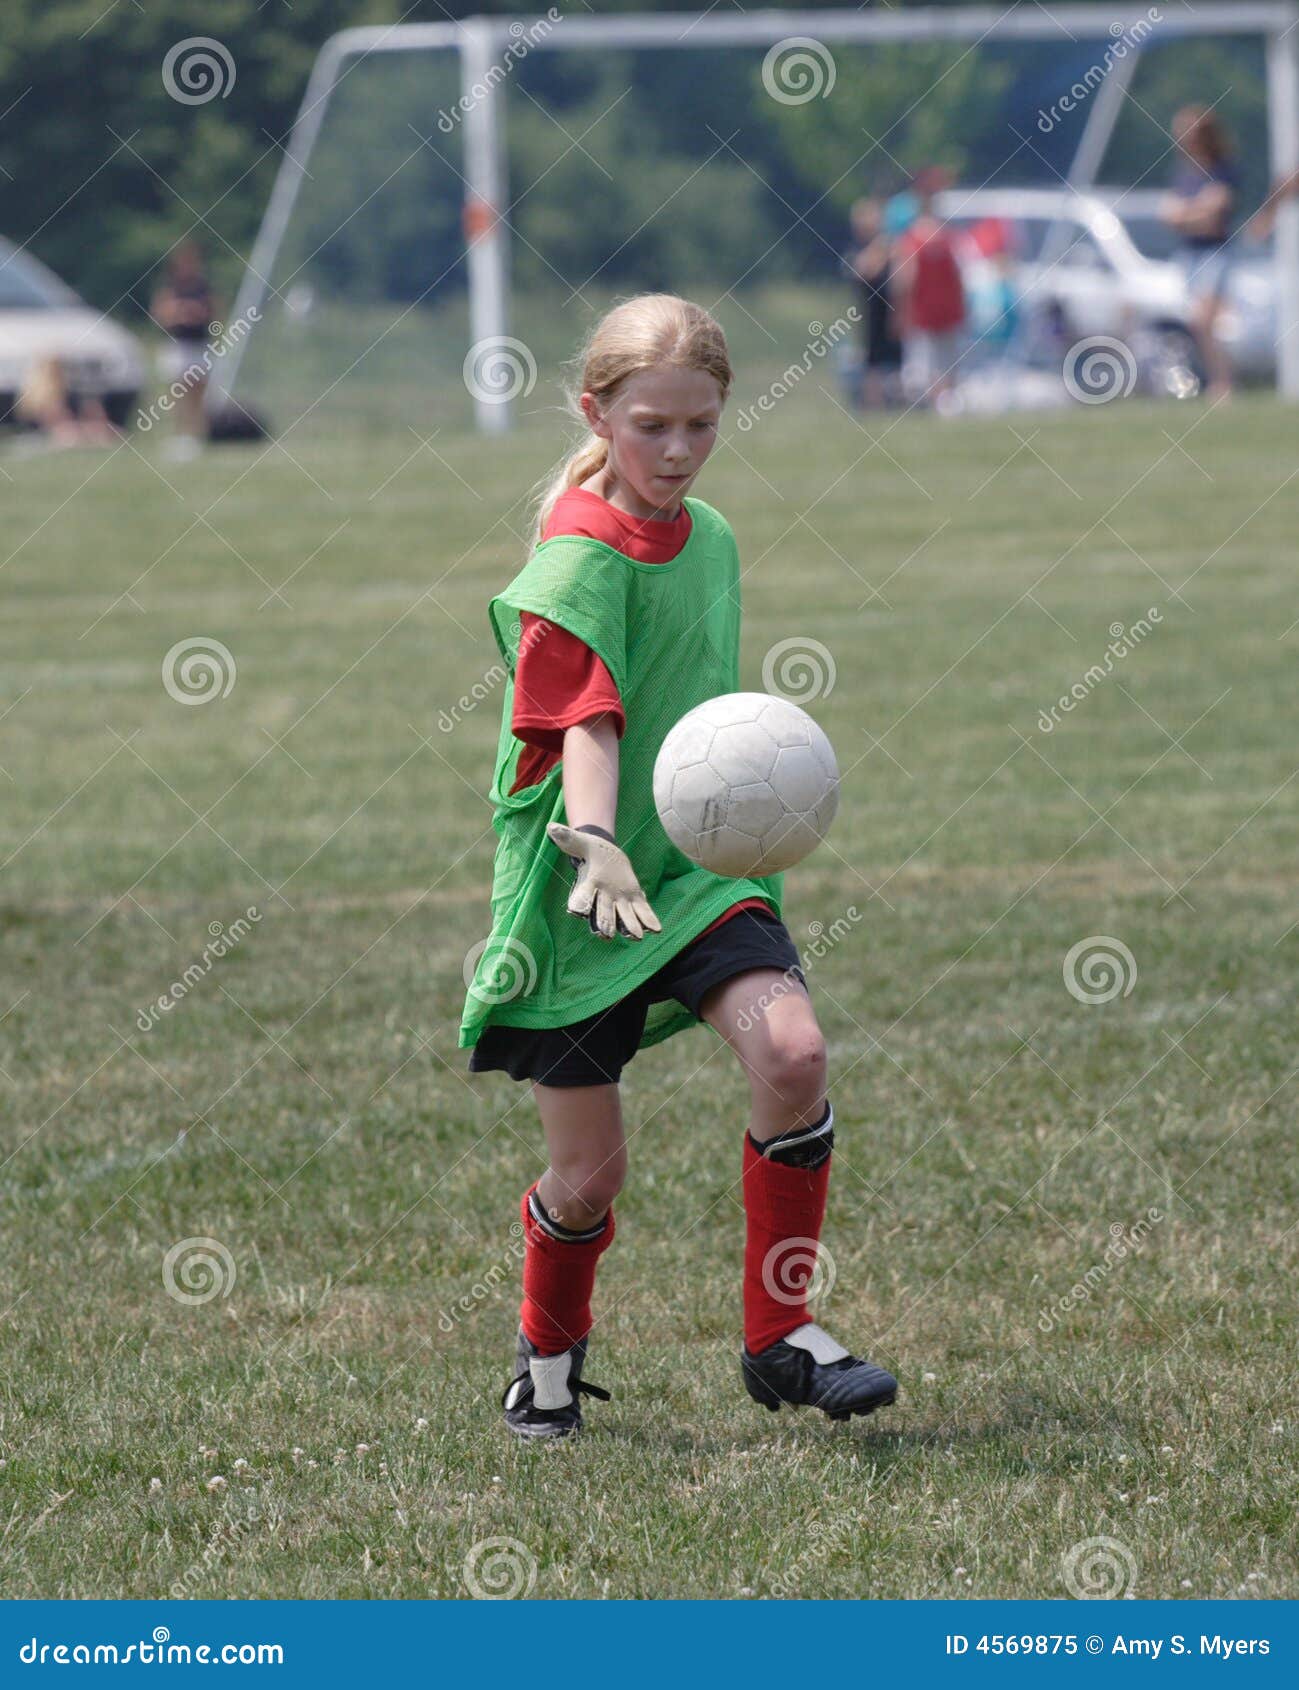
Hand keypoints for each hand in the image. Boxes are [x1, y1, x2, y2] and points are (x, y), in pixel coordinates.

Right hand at [547, 822, 662, 941]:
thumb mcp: (580, 842)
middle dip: (605, 923)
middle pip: (603, 914)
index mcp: (587, 886)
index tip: (576, 911)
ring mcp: (619, 901)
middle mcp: (603, 899)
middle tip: (605, 935)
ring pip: (624, 917)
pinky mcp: (634, 898)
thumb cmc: (590, 849)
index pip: (580, 899)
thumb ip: (568, 838)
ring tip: (636, 936)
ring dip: (629, 927)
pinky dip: (648, 920)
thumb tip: (552, 828)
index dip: (579, 905)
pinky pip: (641, 912)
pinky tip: (656, 929)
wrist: (605, 854)